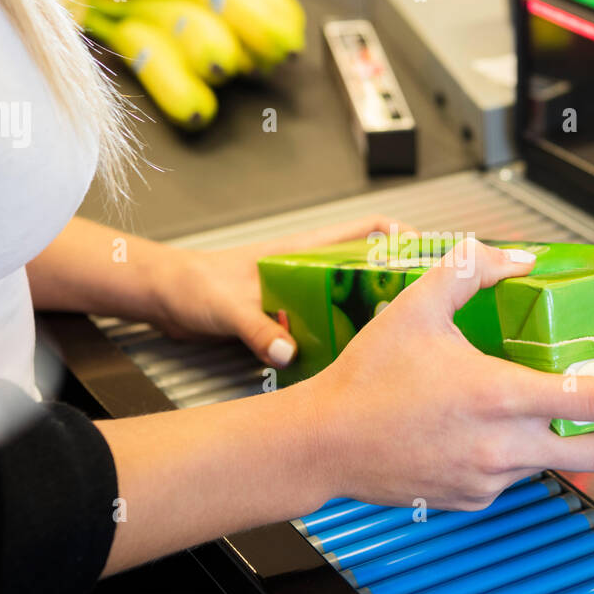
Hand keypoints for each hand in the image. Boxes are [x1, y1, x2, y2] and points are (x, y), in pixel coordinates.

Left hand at [148, 214, 411, 367]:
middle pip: (372, 269)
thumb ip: (256, 330)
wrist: (165, 298)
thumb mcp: (226, 308)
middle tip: (425, 311)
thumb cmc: (192, 285)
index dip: (404, 238)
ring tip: (400, 342)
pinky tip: (356, 362)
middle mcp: (310, 269)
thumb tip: (287, 352)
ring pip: (356, 301)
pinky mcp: (293, 318)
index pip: (368, 230)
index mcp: (304, 250)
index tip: (429, 258)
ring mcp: (303, 294)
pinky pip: (333, 326)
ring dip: (377, 318)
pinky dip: (348, 340)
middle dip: (402, 287)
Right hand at [301, 238, 593, 510]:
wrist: (321, 443)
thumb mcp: (416, 304)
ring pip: (556, 461)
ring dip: (573, 434)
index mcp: (499, 397)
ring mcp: (489, 478)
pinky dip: (525, 449)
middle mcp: (502, 447)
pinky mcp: (471, 497)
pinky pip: (516, 473)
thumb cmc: (365, 379)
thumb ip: (471, 269)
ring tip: (571, 403)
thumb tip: (516, 258)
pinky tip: (501, 424)